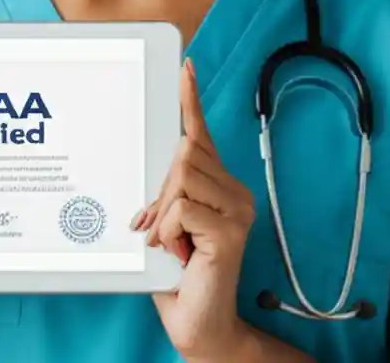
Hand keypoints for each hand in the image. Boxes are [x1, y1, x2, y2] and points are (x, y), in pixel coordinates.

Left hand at [133, 59, 259, 362]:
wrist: (198, 321)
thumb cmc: (178, 275)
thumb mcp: (165, 225)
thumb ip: (164, 197)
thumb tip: (151, 179)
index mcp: (221, 186)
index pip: (202, 135)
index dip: (191, 101)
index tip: (184, 68)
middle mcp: (236, 192)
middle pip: (183, 155)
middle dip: (159, 189)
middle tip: (157, 227)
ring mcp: (238, 209)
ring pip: (181, 177)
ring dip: (162, 213)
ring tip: (170, 242)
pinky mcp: (230, 229)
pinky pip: (182, 208)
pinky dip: (168, 229)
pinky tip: (179, 251)